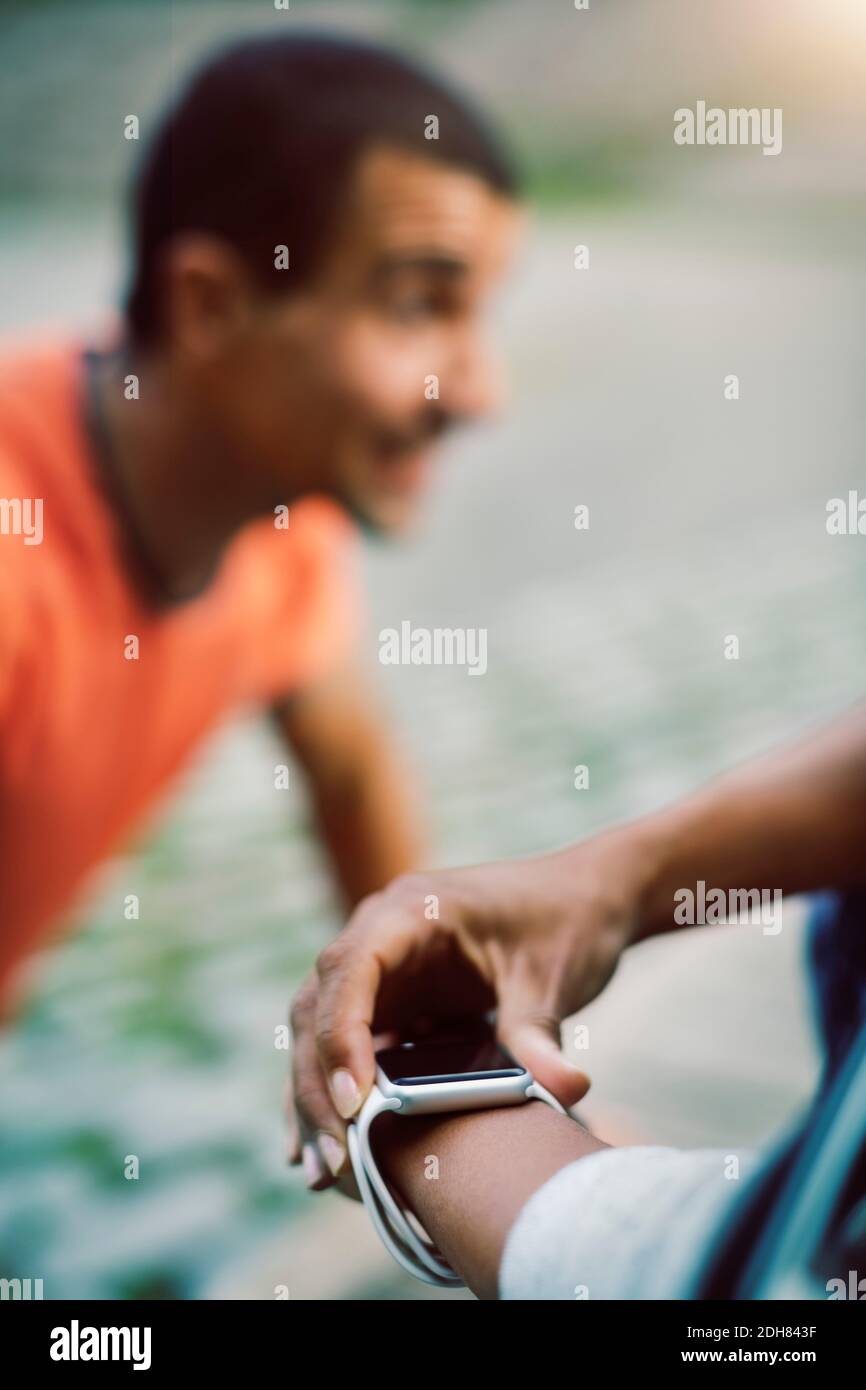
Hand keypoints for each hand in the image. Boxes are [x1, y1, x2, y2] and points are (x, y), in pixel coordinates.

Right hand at [287, 831, 650, 1189]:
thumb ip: (540, 1033)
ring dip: (315, 1098)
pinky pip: (346, 1045)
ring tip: (322, 1173)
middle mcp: (378, 934)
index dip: (341, 1037)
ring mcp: (380, 968)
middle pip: (319, 1008)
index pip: (351, 971)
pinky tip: (329, 1150)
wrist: (583, 899)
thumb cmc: (564, 922)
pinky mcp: (391, 999)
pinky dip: (335, 1094)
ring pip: (319, 1032)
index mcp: (409, 911)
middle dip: (319, 1086)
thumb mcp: (550, 978)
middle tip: (336, 1163)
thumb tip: (566, 1090)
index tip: (354, 1105)